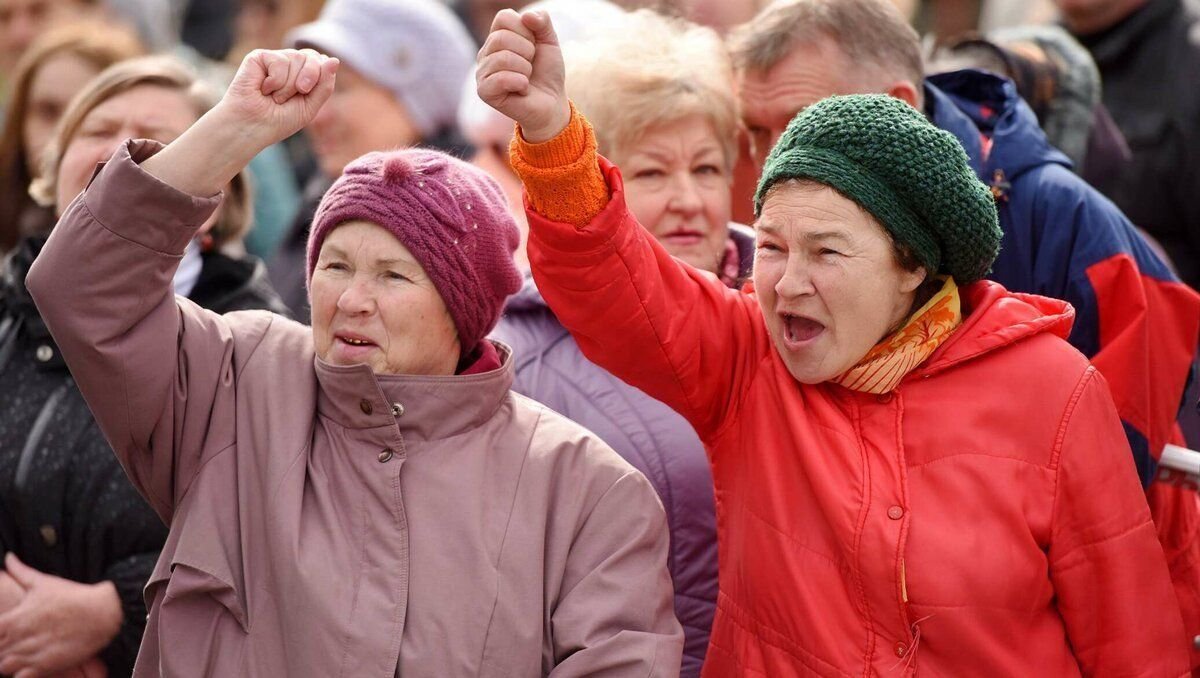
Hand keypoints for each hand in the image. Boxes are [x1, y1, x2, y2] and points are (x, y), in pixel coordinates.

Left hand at [0, 554, 121, 677]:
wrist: (103, 612)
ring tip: (22, 657)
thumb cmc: (72, 596)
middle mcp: (18, 639)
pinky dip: (21, 676)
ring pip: (3, 668)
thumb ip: (21, 571)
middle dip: (1, 650)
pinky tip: (31, 668)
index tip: (4, 632)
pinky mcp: (44, 668)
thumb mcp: (44, 582)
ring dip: (8, 663)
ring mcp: (30, 655)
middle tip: (14, 644)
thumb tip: (8, 557)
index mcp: (14, 619)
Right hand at [214, 48, 338, 152]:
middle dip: (307, 81)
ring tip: (273, 97)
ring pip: (297, 58)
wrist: (252, 127)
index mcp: (304, 73)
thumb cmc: (278, 120)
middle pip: (313, 57)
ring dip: (288, 87)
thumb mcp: (310, 107)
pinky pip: (280, 61)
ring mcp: (274, 59)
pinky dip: (275, 82)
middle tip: (289, 99)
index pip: (323, 61)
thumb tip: (334, 59)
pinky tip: (263, 89)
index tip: (305, 94)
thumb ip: (324, 85)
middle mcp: (290, 63)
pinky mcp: (259, 57)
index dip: (319, 78)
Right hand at [476, 9, 569, 142]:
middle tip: (530, 66)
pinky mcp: (484, 92)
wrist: (552, 103)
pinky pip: (501, 78)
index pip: (504, 17)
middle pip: (501, 38)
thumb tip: (527, 16)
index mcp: (497, 37)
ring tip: (526, 78)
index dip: (525, 30)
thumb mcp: (550, 41)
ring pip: (503, 58)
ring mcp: (482, 72)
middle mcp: (485, 53)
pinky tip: (522, 89)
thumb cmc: (547, 73)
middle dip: (526, 52)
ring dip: (525, 69)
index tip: (533, 47)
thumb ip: (542, 21)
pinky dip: (520, 83)